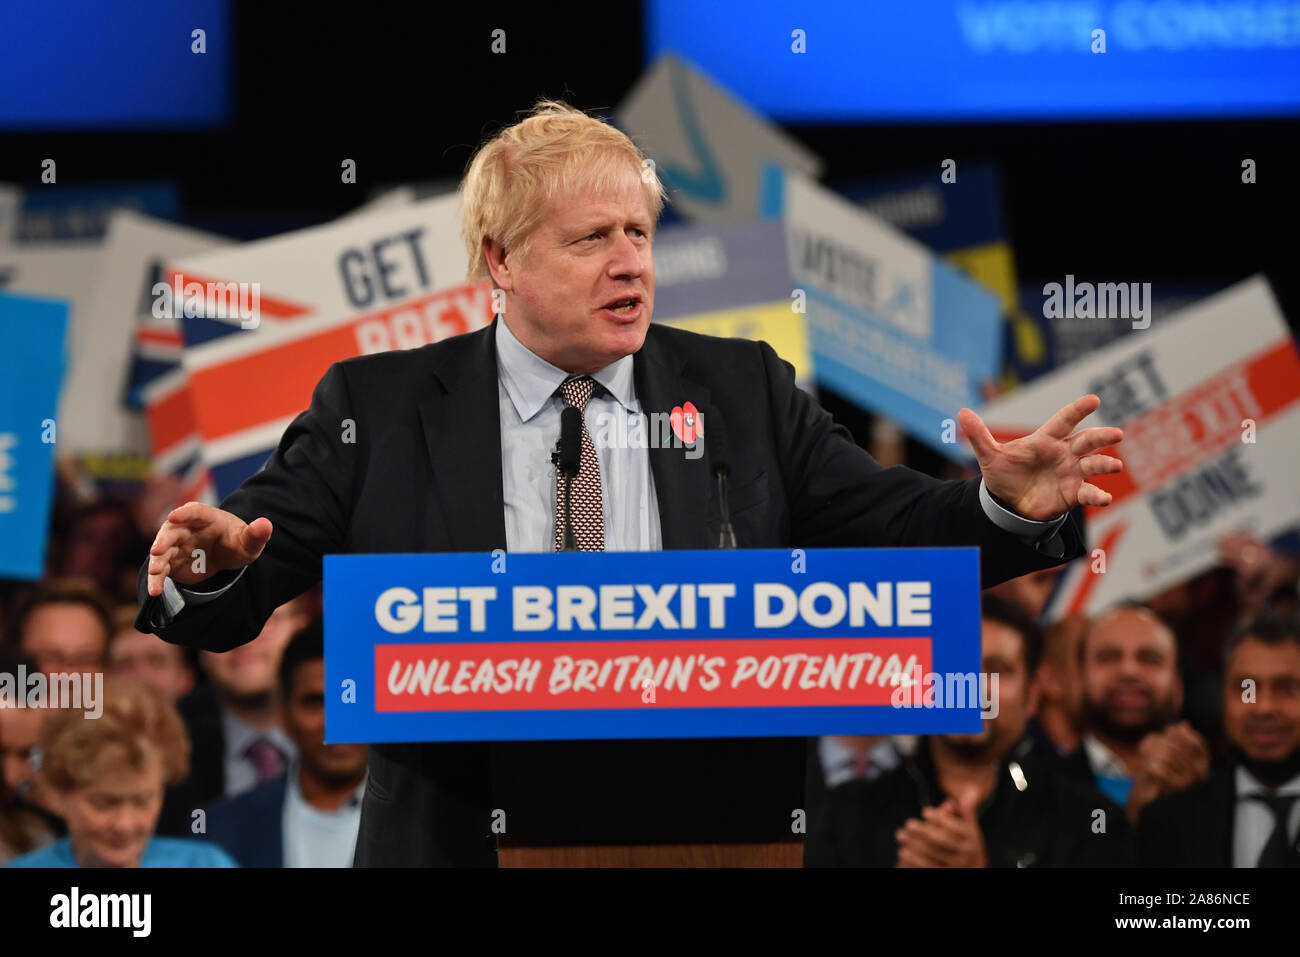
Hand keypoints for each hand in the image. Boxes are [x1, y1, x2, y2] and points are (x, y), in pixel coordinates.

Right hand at [146, 502, 272, 596]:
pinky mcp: (171, 562)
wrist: (226, 556)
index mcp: (206, 517)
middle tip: (157, 550)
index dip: (184, 513)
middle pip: (172, 531)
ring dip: (156, 561)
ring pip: (162, 552)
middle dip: (164, 540)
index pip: (194, 511)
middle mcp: (186, 529)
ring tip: (156, 571)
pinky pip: (161, 570)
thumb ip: (256, 534)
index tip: (174, 516)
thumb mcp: (249, 542)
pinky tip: (155, 592)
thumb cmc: (237, 543)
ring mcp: (176, 545)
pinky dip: (156, 580)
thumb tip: (266, 525)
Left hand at [895, 788, 987, 867]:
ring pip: (933, 855)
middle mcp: (965, 854)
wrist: (970, 867)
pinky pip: (928, 868)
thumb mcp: (968, 825)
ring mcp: (955, 866)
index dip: (941, 819)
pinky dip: (914, 860)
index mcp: (971, 838)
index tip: (925, 811)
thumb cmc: (964, 840)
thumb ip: (966, 809)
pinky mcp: (944, 873)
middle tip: (908, 823)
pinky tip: (901, 851)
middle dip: (924, 832)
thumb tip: (972, 790)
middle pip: (943, 842)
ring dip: (914, 845)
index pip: (956, 828)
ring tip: (900, 834)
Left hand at [959, 394, 1123, 520]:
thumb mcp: (989, 455)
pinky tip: (1104, 498)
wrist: (1008, 502)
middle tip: (1116, 434)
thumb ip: (979, 435)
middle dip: (1101, 436)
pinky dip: (1097, 495)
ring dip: (1105, 464)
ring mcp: (1071, 473)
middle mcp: (1063, 453)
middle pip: (1086, 441)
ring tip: (1114, 465)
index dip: (1077, 410)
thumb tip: (961, 413)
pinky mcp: (1073, 493)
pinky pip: (1088, 493)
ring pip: (1093, 465)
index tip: (1093, 400)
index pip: (1064, 421)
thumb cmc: (1004, 473)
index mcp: (1045, 440)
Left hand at [1126, 721, 1209, 821]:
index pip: (1198, 743)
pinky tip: (1148, 766)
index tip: (1169, 730)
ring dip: (1153, 753)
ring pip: (1168, 756)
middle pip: (1179, 747)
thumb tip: (1183, 725)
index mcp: (1202, 764)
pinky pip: (1159, 768)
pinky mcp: (1174, 789)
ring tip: (1148, 756)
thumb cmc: (1160, 770)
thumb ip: (1176, 737)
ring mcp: (1189, 782)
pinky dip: (1150, 764)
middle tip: (1153, 742)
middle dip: (1162, 741)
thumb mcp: (1168, 750)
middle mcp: (1200, 774)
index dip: (1183, 734)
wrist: (1149, 795)